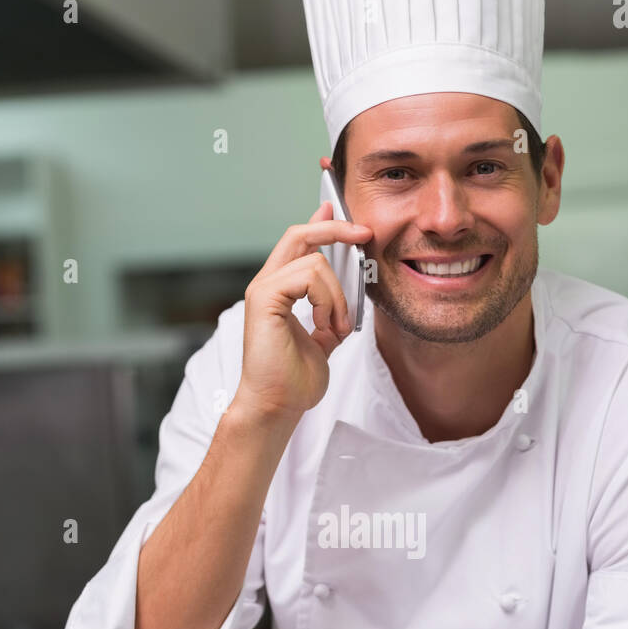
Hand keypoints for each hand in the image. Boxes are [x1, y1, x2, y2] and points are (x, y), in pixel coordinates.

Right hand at [235, 202, 371, 422]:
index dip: (323, 226)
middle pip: (300, 235)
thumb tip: (351, 301)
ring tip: (337, 326)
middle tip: (364, 234)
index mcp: (280, 291)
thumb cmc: (293, 381)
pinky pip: (307, 277)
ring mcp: (263, 289)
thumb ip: (332, 316)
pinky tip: (324, 324)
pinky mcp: (264, 298)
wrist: (278, 405)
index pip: (300, 244)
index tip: (350, 223)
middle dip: (335, 229)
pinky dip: (326, 299)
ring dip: (338, 295)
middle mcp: (268, 284)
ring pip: (314, 261)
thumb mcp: (324, 341)